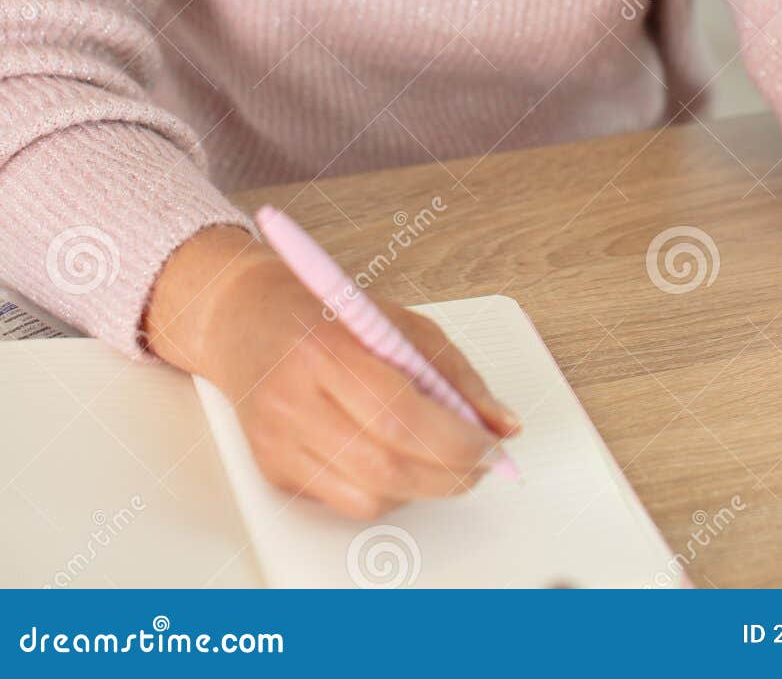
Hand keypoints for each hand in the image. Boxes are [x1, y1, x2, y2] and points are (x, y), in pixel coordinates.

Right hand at [143, 225, 519, 520]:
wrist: (243, 319)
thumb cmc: (323, 313)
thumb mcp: (396, 319)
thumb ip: (454, 371)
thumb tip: (502, 424)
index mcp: (327, 349)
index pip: (399, 416)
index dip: (455, 441)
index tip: (490, 444)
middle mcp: (294, 401)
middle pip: (386, 466)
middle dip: (450, 474)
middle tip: (480, 460)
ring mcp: (278, 442)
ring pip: (370, 496)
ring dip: (422, 486)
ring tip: (439, 456)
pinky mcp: (274, 471)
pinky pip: (346, 503)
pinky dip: (386, 490)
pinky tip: (395, 457)